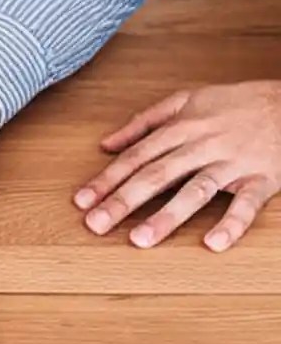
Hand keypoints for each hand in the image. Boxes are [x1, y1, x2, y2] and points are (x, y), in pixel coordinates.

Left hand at [75, 81, 280, 251]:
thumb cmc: (237, 103)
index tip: (81, 202)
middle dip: (124, 200)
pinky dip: (232, 223)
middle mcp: (204, 144)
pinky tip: (213, 243)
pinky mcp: (263, 177)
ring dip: (167, 215)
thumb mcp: (187, 100)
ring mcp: (233, 162)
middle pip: (157, 175)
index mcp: (183, 127)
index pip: (136, 157)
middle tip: (95, 225)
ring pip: (196, 190)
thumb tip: (106, 144)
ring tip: (140, 240)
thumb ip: (144, 121)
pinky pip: (248, 203)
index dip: (107, 179)